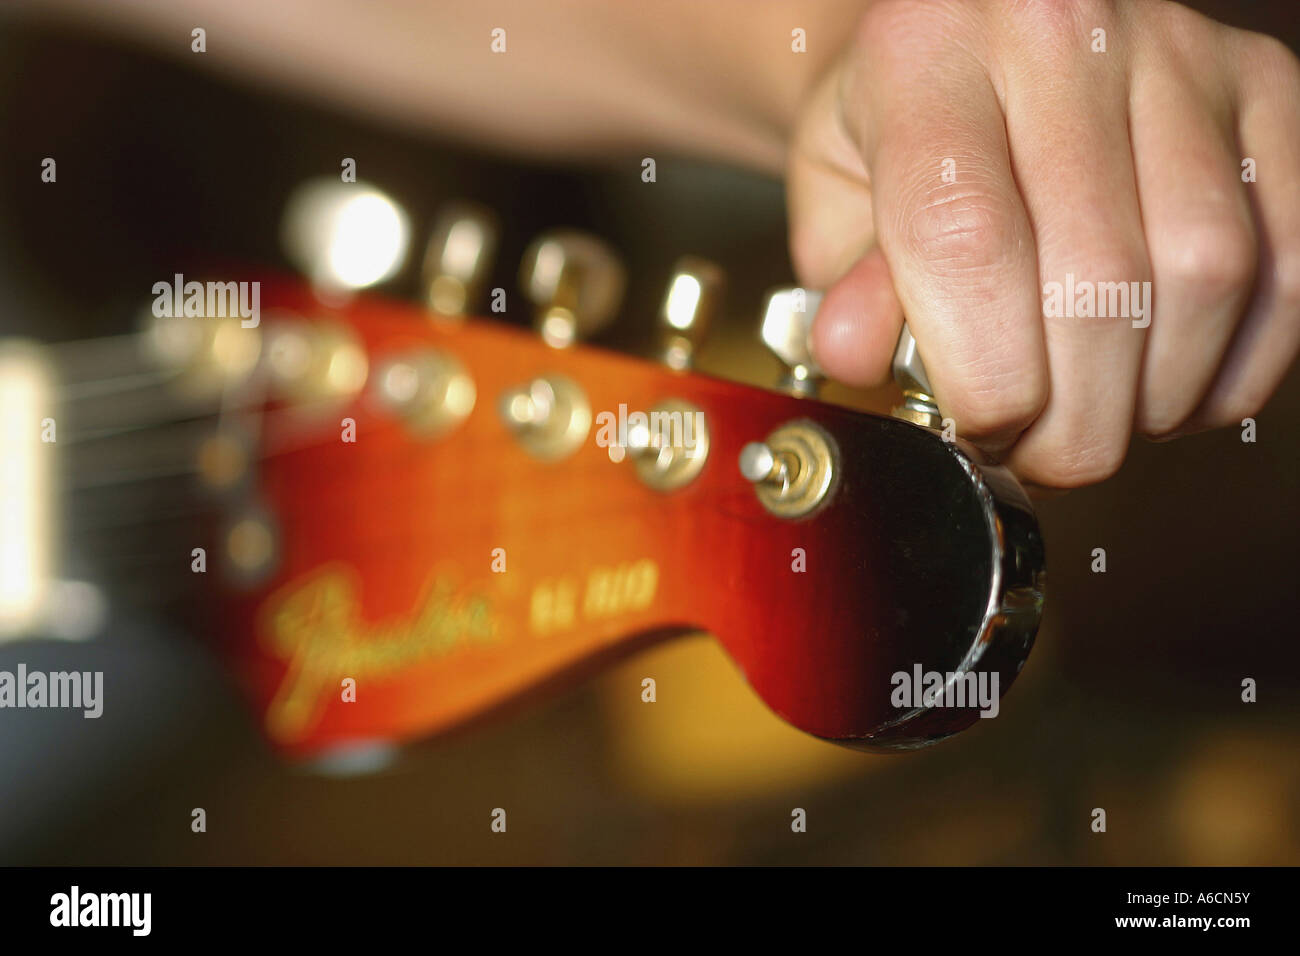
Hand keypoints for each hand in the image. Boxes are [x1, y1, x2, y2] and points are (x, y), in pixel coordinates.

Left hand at [790, 0, 1299, 486]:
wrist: (971, 29)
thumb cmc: (898, 125)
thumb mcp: (835, 195)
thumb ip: (849, 282)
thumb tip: (860, 359)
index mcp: (929, 58)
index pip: (968, 241)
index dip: (983, 376)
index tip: (977, 433)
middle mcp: (1065, 36)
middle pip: (1099, 281)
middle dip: (1072, 421)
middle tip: (1038, 455)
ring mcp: (1178, 54)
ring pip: (1207, 277)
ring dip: (1155, 398)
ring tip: (1099, 420)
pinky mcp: (1262, 85)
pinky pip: (1288, 261)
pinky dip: (1235, 364)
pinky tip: (1169, 387)